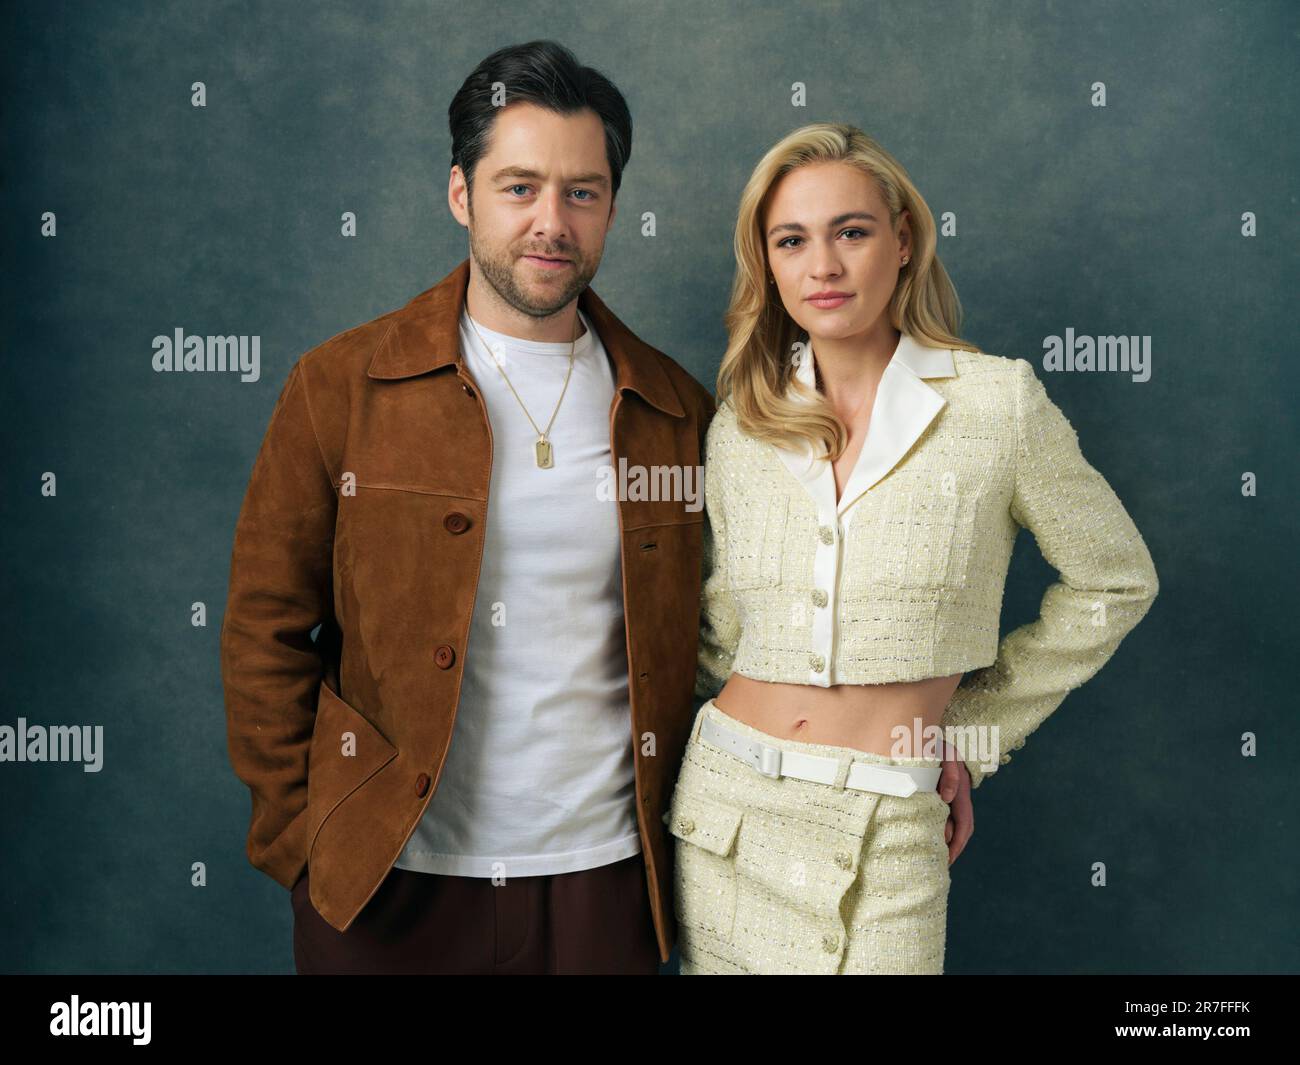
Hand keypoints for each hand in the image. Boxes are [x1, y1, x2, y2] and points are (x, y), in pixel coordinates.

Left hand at [937, 739, 972, 864]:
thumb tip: (948, 799)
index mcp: (962, 793)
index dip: (957, 844)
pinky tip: (926, 834)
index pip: (964, 825)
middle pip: (960, 829)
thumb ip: (950, 775)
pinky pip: (942, 814)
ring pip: (952, 824)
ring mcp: (952, 795)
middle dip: (951, 848)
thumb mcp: (946, 754)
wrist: (937, 733)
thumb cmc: (942, 743)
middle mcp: (959, 797)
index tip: (947, 859)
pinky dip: (937, 827)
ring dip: (944, 840)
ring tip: (931, 856)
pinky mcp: (941, 791)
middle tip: (939, 865)